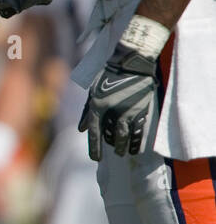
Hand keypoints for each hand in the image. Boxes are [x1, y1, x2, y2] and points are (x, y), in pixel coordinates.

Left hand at [78, 43, 158, 161]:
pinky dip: (137, 142)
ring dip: (123, 147)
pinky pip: (139, 132)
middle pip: (110, 135)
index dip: (94, 147)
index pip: (94, 131)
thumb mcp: (93, 92)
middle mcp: (112, 111)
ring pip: (124, 136)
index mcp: (98, 105)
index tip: (96, 158)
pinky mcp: (142, 111)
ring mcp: (128, 111)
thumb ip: (88, 112)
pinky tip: (136, 149)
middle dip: (110, 144)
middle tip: (113, 150)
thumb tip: (82, 129)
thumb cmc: (108, 77)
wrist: (131, 65)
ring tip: (123, 153)